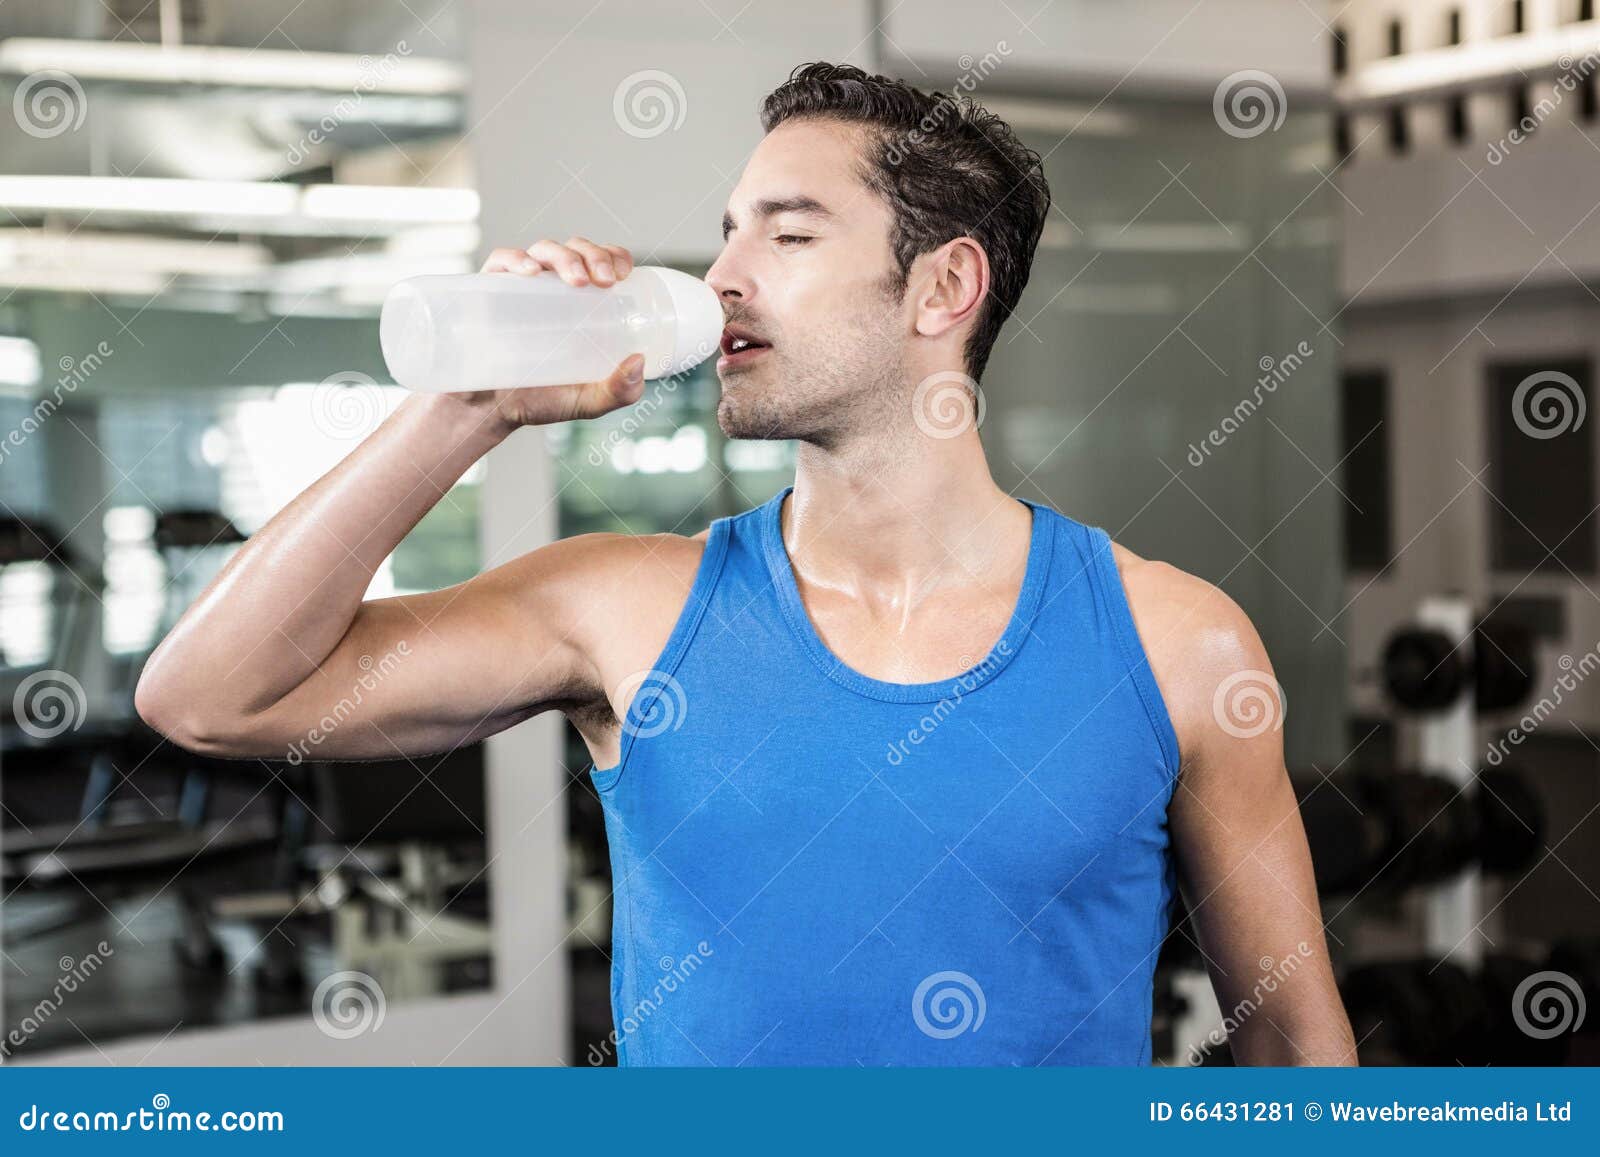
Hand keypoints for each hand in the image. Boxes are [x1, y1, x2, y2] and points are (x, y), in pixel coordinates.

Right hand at [448, 237, 644, 431]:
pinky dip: (516, 259)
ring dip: (565, 256)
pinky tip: (530, 272)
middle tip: (605, 281)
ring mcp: (521, 285)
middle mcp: (553, 287)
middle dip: (595, 255)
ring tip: (578, 280)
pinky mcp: (489, 289)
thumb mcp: (589, 401)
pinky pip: (502, 261)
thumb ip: (620, 390)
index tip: (623, 274)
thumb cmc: (542, 399)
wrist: (492, 410)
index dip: (615, 257)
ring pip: (545, 250)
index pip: (603, 262)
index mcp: (581, 301)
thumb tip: (639, 361)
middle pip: (577, 250)